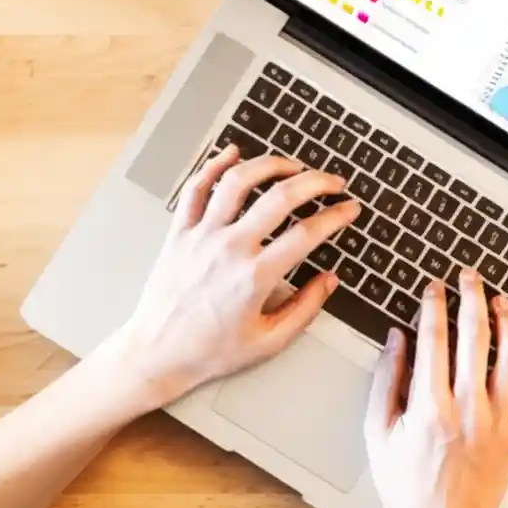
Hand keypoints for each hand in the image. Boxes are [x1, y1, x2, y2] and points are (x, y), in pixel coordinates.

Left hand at [99, 145, 361, 409]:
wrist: (157, 353)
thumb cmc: (211, 350)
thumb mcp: (269, 341)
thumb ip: (305, 308)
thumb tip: (330, 280)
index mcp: (255, 277)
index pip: (307, 233)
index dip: (336, 216)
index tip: (350, 209)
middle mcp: (230, 248)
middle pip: (280, 197)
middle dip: (315, 182)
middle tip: (332, 182)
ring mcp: (202, 236)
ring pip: (238, 181)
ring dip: (270, 165)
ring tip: (292, 165)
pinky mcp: (180, 232)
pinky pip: (196, 188)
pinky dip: (214, 164)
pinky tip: (233, 153)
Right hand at [364, 270, 507, 507]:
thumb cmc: (406, 485)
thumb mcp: (377, 433)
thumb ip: (385, 381)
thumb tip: (395, 340)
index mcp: (429, 406)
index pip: (434, 338)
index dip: (434, 305)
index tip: (433, 287)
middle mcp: (467, 409)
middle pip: (474, 337)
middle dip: (470, 298)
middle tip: (468, 277)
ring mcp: (498, 422)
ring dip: (506, 320)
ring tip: (500, 299)